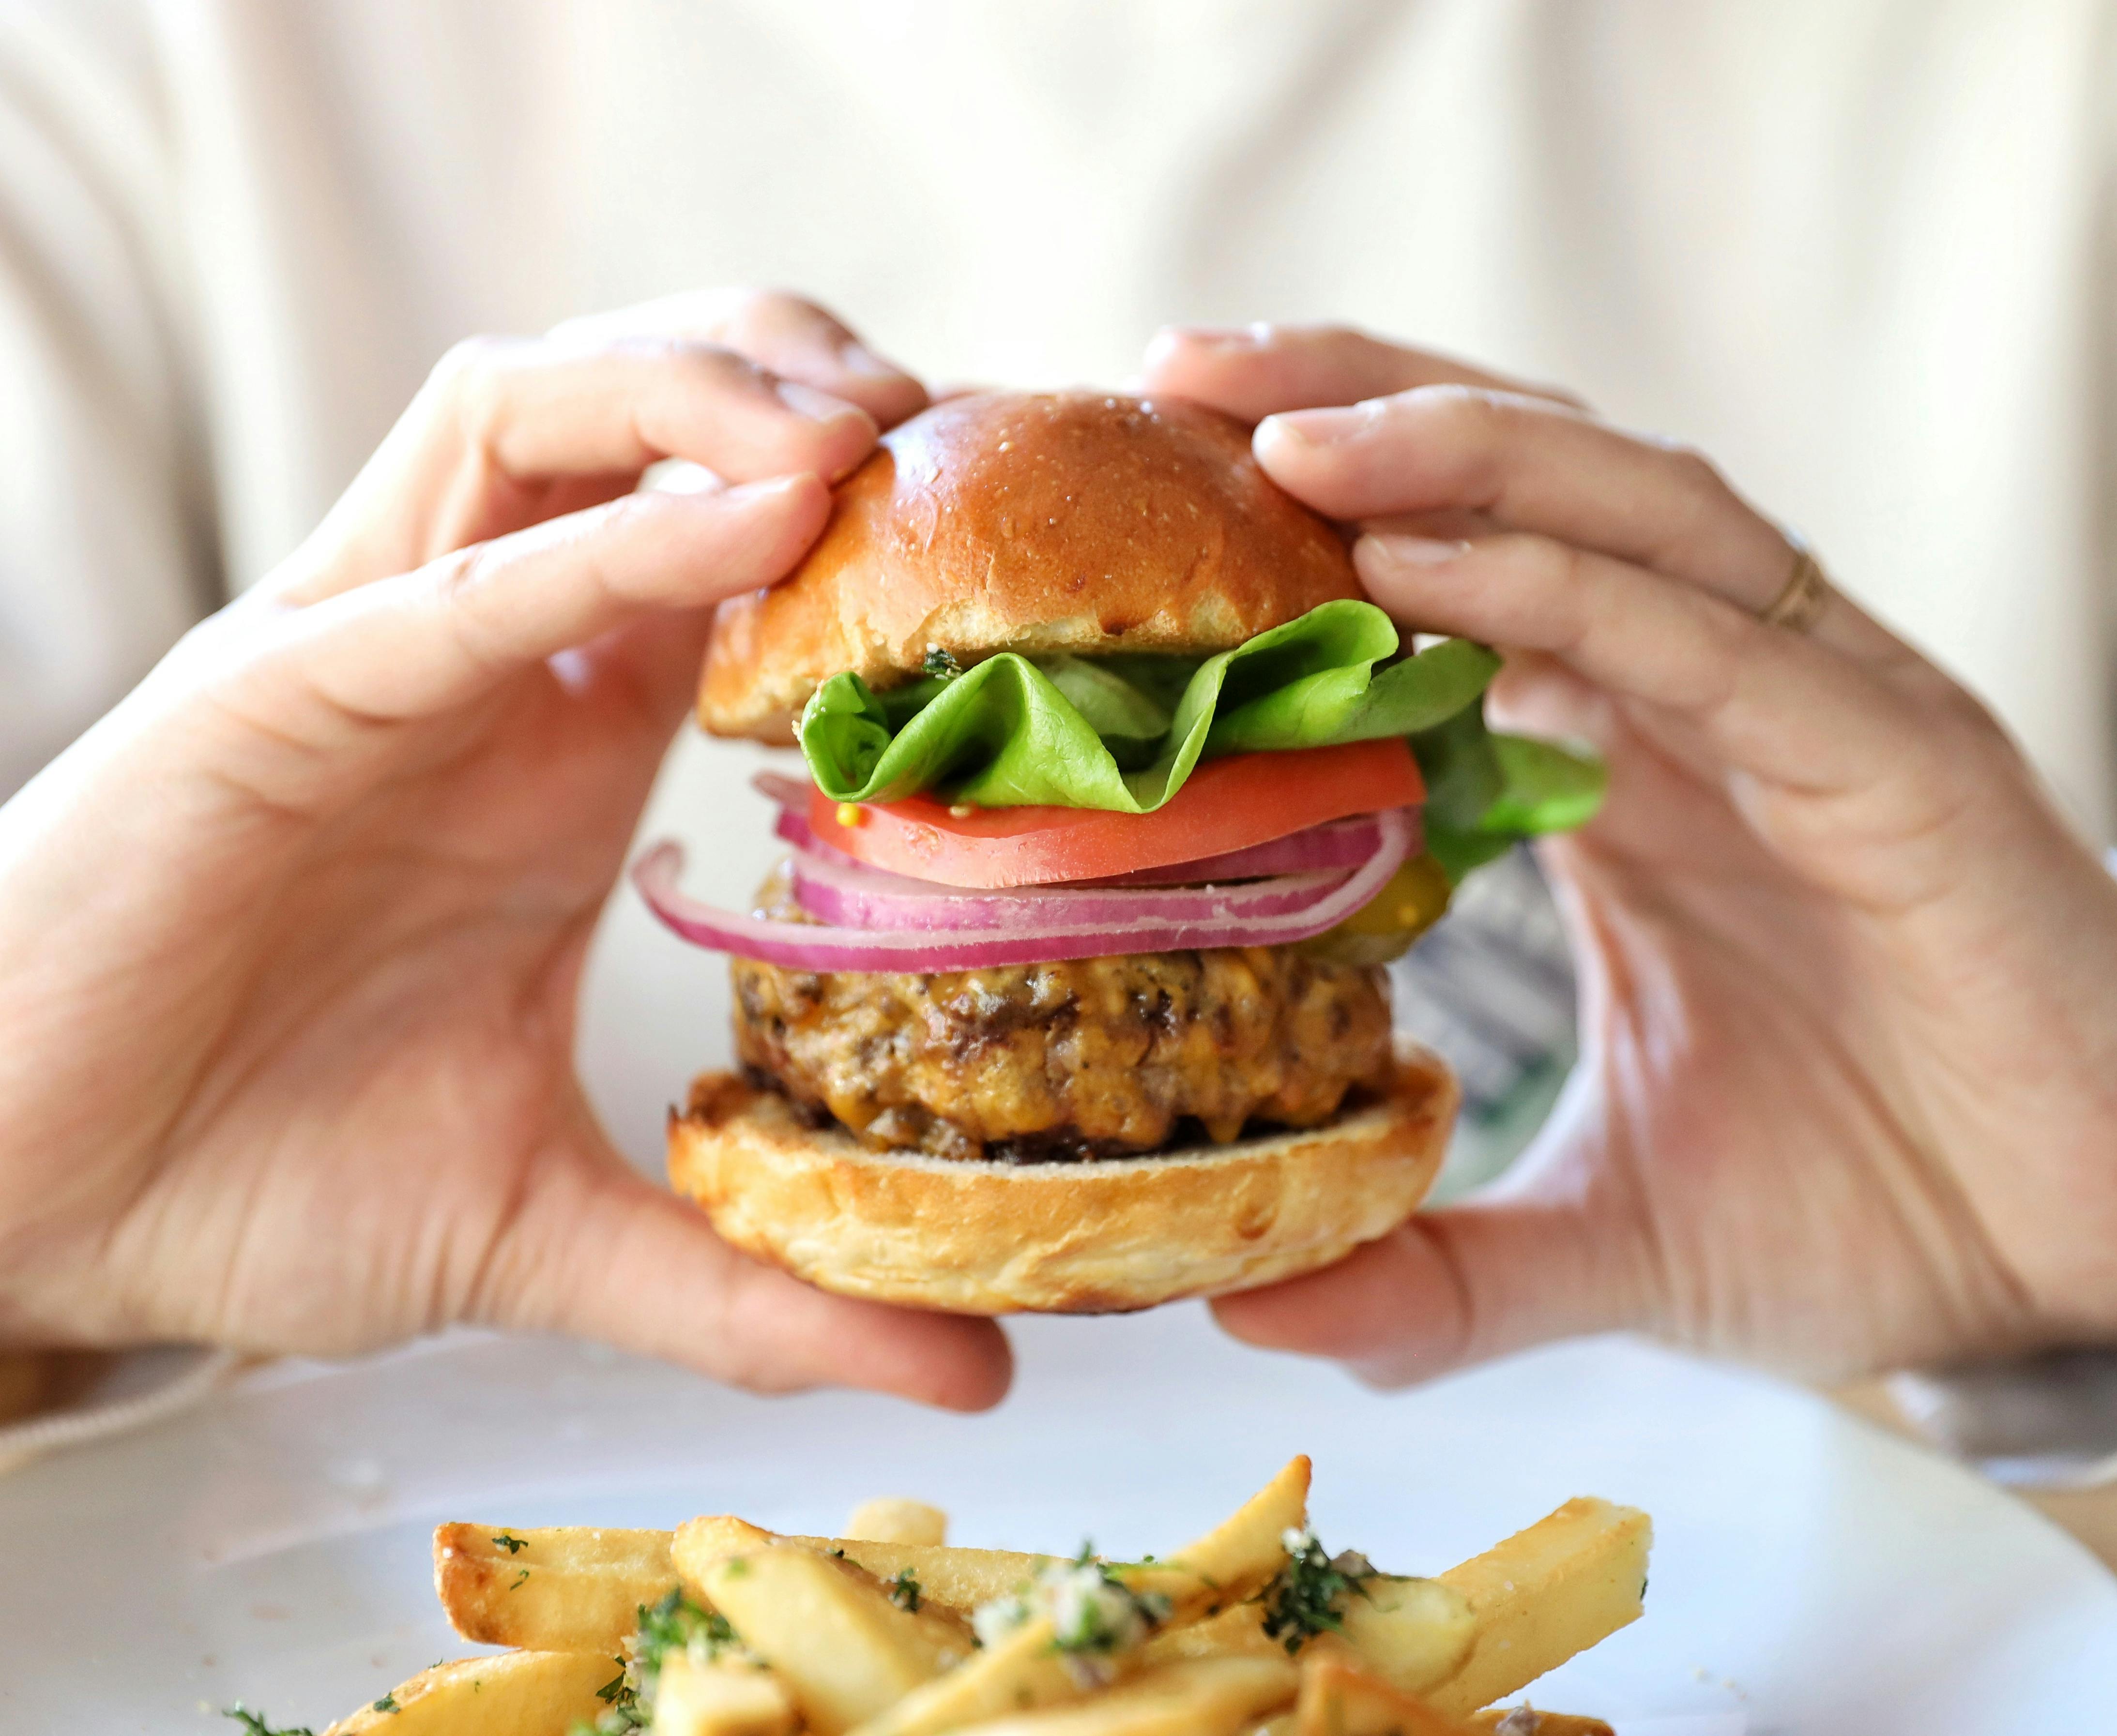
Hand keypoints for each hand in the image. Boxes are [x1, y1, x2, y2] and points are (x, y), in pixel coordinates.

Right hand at [0, 290, 1009, 1409]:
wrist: (28, 1205)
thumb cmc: (249, 1178)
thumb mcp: (548, 1229)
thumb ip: (747, 1289)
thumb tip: (972, 1375)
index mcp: (559, 746)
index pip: (732, 543)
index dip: (878, 514)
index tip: (1026, 545)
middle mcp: (476, 663)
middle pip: (646, 411)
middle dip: (805, 378)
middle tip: (963, 432)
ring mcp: (368, 652)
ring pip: (538, 411)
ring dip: (713, 389)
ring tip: (867, 430)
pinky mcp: (271, 694)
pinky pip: (460, 574)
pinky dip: (610, 534)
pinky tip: (754, 513)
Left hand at [1145, 324, 2116, 1383]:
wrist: (2078, 1271)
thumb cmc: (1868, 1212)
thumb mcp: (1608, 1237)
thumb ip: (1439, 1270)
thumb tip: (1252, 1306)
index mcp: (1635, 768)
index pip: (1461, 583)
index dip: (1314, 522)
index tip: (1155, 494)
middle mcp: (1713, 706)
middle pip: (1522, 491)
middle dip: (1351, 408)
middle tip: (1173, 372)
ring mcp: (1815, 715)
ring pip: (1624, 514)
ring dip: (1448, 451)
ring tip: (1274, 426)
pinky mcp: (1902, 764)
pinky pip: (1715, 642)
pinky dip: (1569, 590)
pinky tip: (1422, 560)